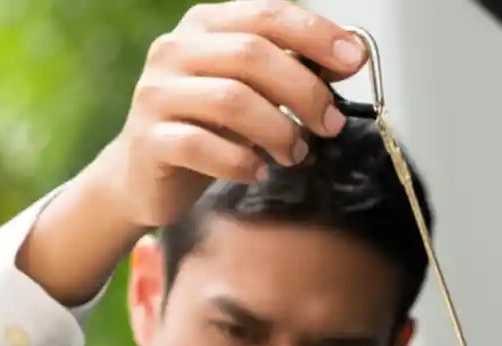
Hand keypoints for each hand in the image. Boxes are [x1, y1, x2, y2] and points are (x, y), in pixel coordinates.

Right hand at [90, 0, 368, 229]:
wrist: (147, 173)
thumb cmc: (211, 126)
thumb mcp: (256, 91)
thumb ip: (296, 69)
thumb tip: (353, 55)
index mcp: (205, 26)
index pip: (268, 14)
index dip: (316, 34)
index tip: (355, 60)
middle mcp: (175, 50)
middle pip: (252, 54)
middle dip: (304, 91)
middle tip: (330, 124)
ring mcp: (157, 94)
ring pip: (231, 100)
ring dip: (278, 131)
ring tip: (295, 153)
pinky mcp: (148, 140)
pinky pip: (202, 146)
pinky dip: (240, 162)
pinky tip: (258, 171)